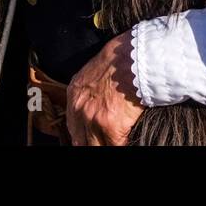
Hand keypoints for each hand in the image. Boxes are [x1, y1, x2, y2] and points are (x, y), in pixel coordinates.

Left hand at [66, 30, 144, 145]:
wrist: (133, 59)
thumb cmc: (120, 61)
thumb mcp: (93, 72)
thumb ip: (88, 92)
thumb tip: (95, 105)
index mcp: (74, 94)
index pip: (72, 127)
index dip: (82, 136)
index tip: (89, 140)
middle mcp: (79, 109)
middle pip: (80, 141)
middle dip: (92, 143)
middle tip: (101, 142)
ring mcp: (94, 119)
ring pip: (96, 146)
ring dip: (106, 144)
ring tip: (114, 140)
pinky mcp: (111, 127)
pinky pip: (115, 146)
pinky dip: (122, 143)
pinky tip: (127, 138)